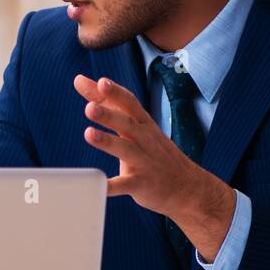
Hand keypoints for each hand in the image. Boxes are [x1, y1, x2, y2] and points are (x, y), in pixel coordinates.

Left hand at [73, 74, 235, 260]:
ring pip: (125, 150)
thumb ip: (108, 105)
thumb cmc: (155, 152)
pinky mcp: (142, 184)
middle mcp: (144, 139)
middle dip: (109, 115)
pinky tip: (98, 186)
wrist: (189, 188)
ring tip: (88, 134)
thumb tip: (80, 80)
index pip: (129, 103)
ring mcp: (144, 162)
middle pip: (126, 123)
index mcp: (143, 124)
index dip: (115, 93)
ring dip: (107, 141)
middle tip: (89, 107)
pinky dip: (111, 186)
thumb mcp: (137, 126)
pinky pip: (125, 184)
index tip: (100, 82)